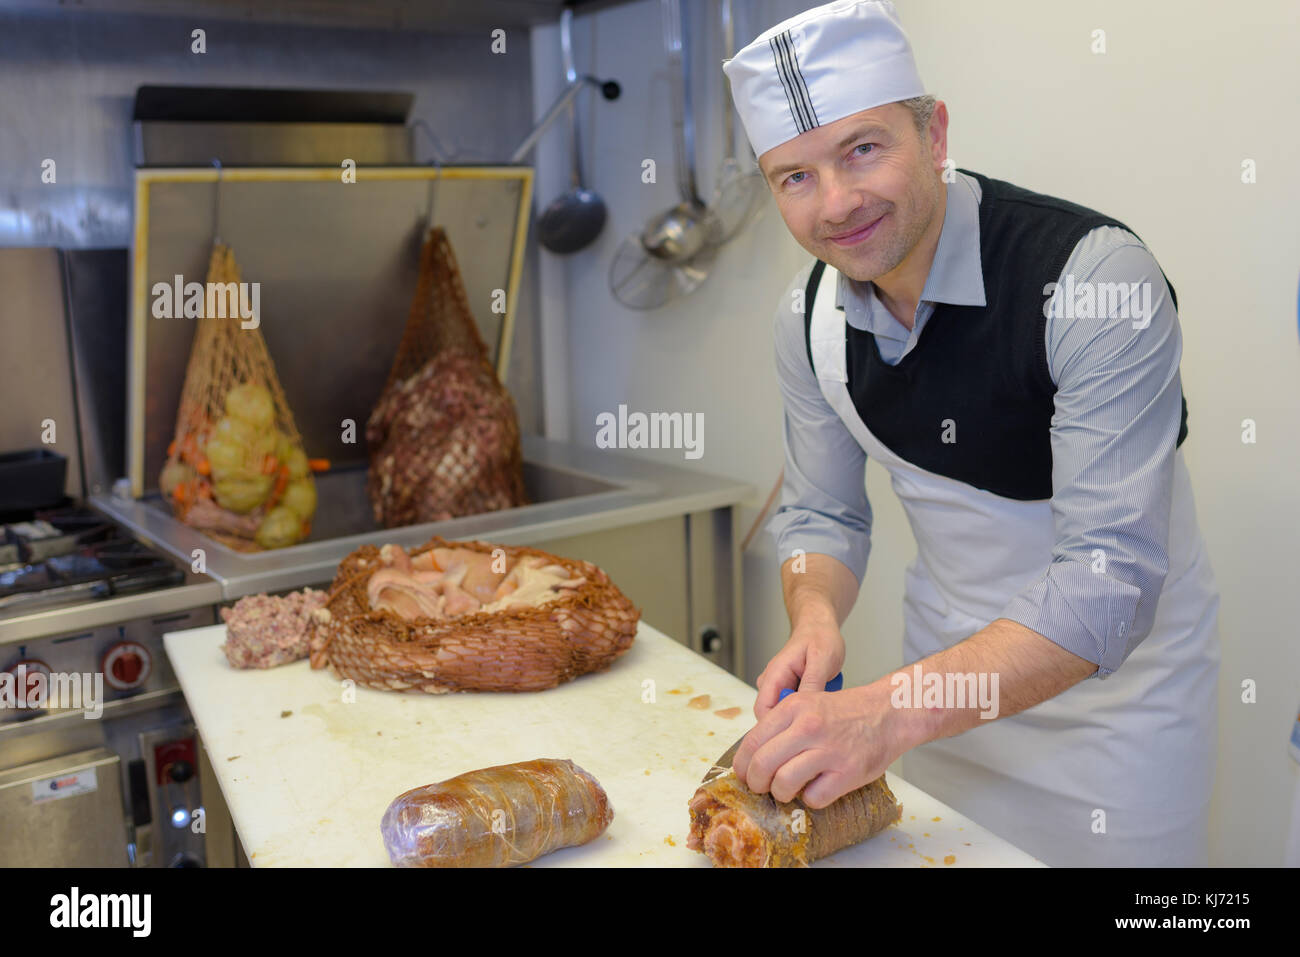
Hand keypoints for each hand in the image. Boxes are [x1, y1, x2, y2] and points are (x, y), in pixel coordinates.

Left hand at [733, 684, 896, 808]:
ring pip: (783, 784)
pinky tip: (816, 789)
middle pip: (762, 765)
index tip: (743, 774)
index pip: (752, 742)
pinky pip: (813, 798)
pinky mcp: (846, 773)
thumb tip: (753, 755)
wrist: (887, 712)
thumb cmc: (845, 712)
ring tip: (788, 790)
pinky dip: (810, 799)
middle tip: (761, 787)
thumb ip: (781, 724)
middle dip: (756, 783)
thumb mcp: (807, 703)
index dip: (742, 764)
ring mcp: (828, 751)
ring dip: (781, 793)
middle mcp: (808, 727)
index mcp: (793, 708)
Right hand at [754, 618, 844, 718]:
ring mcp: (778, 687)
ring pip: (784, 714)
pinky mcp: (788, 690)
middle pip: (773, 716)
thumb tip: (805, 711)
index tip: (800, 731)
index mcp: (775, 674)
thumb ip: (812, 684)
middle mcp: (772, 683)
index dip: (777, 726)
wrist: (820, 627)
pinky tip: (821, 697)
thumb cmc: (820, 637)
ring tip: (823, 698)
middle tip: (819, 712)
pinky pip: (794, 709)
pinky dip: (808, 708)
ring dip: (803, 713)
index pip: (763, 711)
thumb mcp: (822, 659)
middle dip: (795, 720)